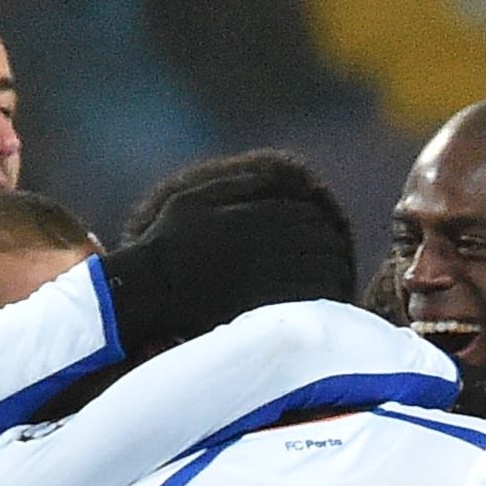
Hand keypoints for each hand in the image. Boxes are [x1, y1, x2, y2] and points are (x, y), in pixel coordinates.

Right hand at [100, 179, 355, 350]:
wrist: (146, 293)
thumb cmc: (164, 244)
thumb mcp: (191, 200)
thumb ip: (234, 184)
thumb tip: (274, 177)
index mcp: (248, 219)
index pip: (303, 216)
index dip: (320, 222)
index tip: (325, 231)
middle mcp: (259, 248)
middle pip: (316, 242)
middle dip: (333, 247)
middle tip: (339, 255)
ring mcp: (261, 279)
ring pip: (317, 271)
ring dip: (335, 272)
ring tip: (340, 277)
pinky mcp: (260, 308)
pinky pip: (305, 300)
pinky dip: (323, 298)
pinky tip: (326, 300)